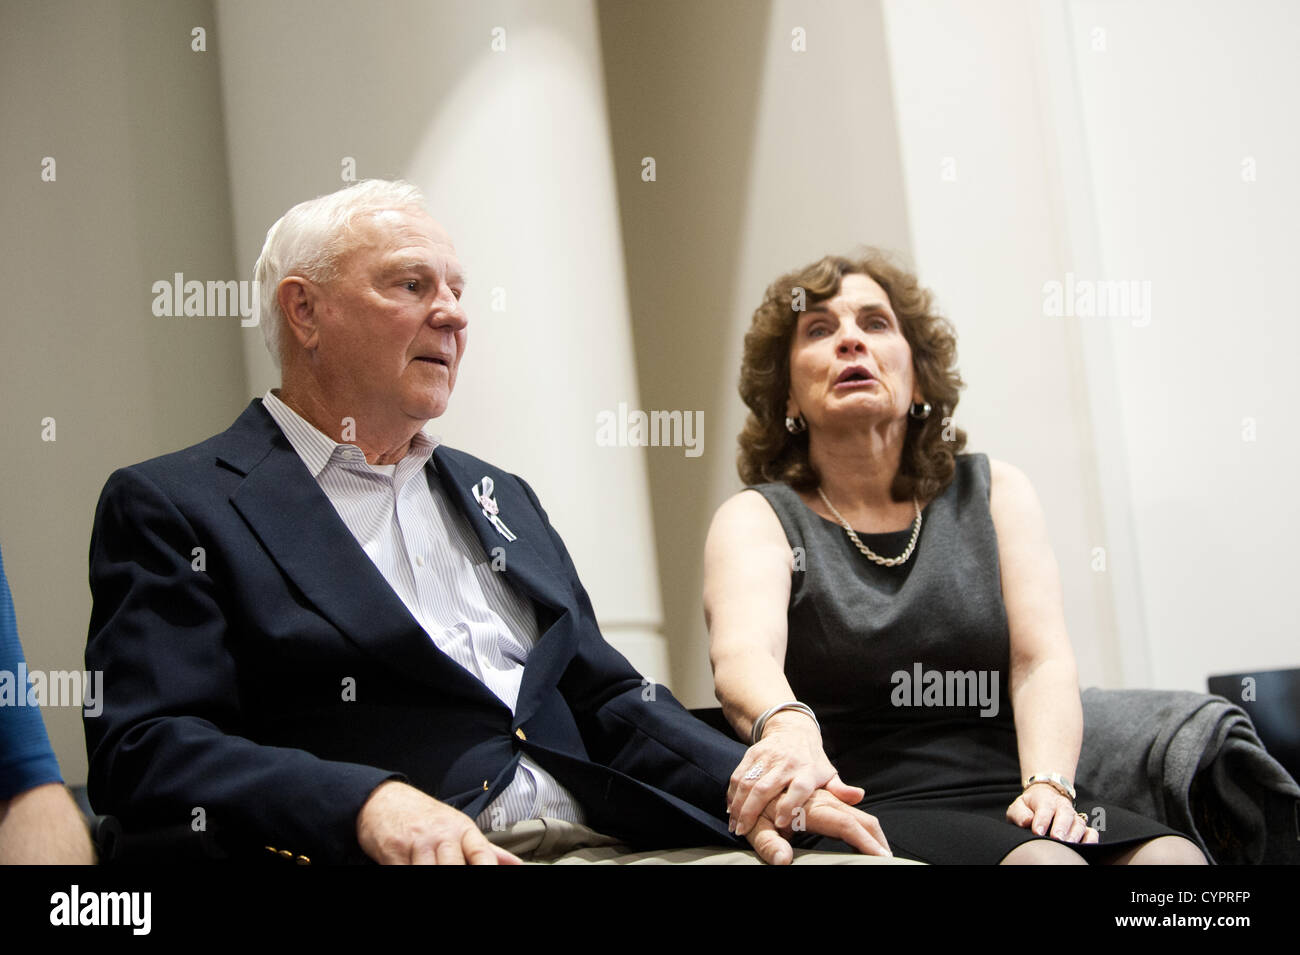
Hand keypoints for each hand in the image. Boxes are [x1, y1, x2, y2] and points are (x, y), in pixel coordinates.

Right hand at [356, 780, 522, 864]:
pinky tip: (412, 869)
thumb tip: (517, 866)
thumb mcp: (458, 827)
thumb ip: (486, 850)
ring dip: (431, 875)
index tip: (490, 876)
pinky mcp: (393, 852)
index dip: (487, 867)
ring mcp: (417, 843)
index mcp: (462, 830)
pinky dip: (409, 874)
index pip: (482, 853)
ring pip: (429, 871)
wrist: (384, 801)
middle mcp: (441, 835)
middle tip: (455, 877)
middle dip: (455, 874)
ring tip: (435, 872)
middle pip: (454, 867)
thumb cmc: (426, 819)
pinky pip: (404, 871)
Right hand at [727, 711, 863, 836]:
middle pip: (766, 787)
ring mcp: (767, 757)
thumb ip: (840, 789)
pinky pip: (738, 774)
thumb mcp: (829, 772)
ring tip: (735, 826)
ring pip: (748, 781)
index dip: (789, 804)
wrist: (793, 729)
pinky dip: (731, 793)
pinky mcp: (752, 754)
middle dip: (752, 810)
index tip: (779, 823)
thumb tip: (858, 796)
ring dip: (738, 805)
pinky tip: (730, 810)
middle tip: (743, 831)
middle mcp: (786, 763)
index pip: (798, 787)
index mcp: (807, 770)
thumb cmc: (812, 760)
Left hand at [743, 789, 890, 863]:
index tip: (880, 859)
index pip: (846, 824)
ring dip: (876, 837)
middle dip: (877, 841)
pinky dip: (867, 831)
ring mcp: (830, 801)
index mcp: (812, 806)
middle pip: (862, 819)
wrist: (764, 762)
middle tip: (890, 863)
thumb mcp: (756, 824)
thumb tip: (784, 862)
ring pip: (861, 816)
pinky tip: (872, 845)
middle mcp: (826, 801)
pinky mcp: (829, 803)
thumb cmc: (757, 802)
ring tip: (885, 857)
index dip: (864, 842)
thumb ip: (768, 843)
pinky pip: (853, 816)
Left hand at [1006, 783, 1098, 843]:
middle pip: (1065, 814)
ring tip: (1068, 845)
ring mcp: (1074, 817)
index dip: (1042, 819)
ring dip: (1075, 835)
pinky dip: (1091, 839)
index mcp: (1046, 799)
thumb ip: (1019, 814)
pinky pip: (1092, 832)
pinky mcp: (1083, 827)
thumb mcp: (1018, 807)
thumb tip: (1027, 822)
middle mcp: (1063, 807)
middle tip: (1056, 838)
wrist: (1045, 799)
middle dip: (1061, 827)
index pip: (1045, 807)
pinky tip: (1087, 847)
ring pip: (1079, 824)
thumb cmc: (1029, 807)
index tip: (1037, 831)